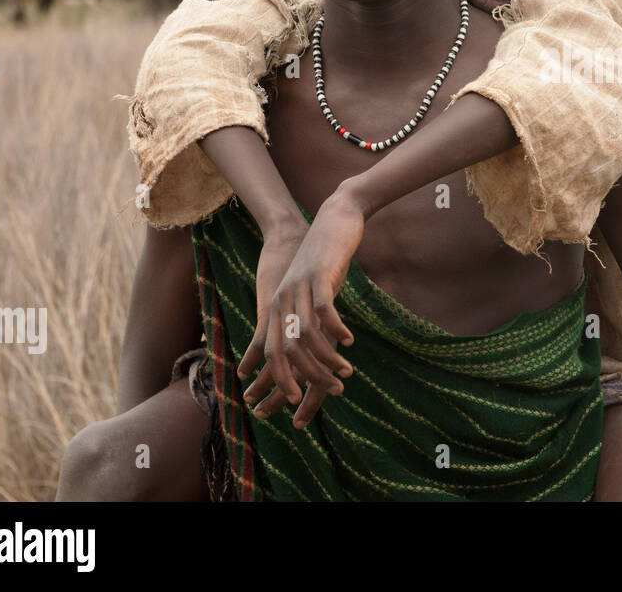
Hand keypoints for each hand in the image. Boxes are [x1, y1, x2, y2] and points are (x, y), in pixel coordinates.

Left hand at [239, 187, 365, 427]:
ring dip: (326, 358)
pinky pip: (324, 309)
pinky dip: (336, 329)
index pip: (271, 353)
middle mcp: (282, 299)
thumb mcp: (311, 289)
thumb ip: (306, 315)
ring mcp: (298, 287)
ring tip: (345, 372)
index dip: (279, 381)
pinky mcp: (318, 274)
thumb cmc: (325, 257)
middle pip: (285, 350)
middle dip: (303, 378)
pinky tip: (350, 340)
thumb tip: (309, 346)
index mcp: (277, 306)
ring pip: (306, 335)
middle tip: (327, 394)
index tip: (295, 404)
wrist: (334, 217)